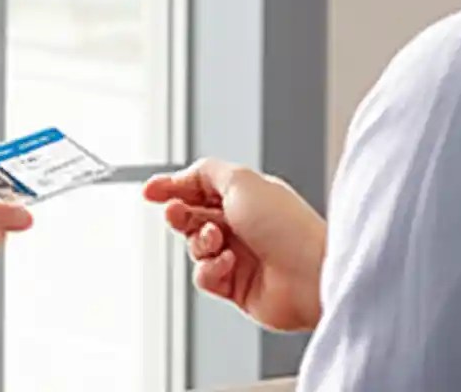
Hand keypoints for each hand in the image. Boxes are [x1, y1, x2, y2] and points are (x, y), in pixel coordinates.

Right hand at [144, 159, 324, 331]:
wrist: (310, 275)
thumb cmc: (286, 226)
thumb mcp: (241, 181)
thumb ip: (207, 172)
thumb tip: (183, 176)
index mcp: (247, 196)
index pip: (201, 187)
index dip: (174, 187)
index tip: (150, 191)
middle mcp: (244, 225)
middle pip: (193, 217)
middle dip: (180, 215)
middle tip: (175, 213)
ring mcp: (240, 256)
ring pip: (196, 247)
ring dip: (200, 242)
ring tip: (216, 241)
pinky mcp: (237, 287)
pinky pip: (205, 276)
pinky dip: (211, 269)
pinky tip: (228, 265)